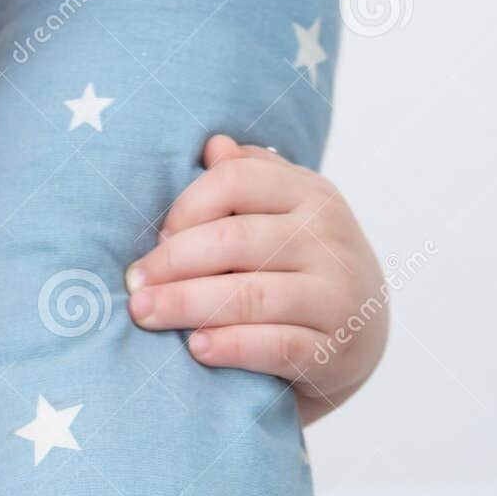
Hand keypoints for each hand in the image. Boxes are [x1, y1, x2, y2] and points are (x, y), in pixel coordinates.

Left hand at [123, 134, 386, 424]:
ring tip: (144, 313)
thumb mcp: (285, 209)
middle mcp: (328, 239)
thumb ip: (249, 175)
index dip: (186, 207)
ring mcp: (336, 295)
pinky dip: (231, 347)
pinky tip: (196, 347)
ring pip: (250, 296)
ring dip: (186, 304)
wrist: (363, 330)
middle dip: (172, 262)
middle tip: (134, 282)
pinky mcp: (335, 350)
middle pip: (234, 241)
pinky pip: (277, 347)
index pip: (235, 182)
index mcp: (311, 193)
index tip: (157, 236)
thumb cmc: (302, 258)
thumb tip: (213, 145)